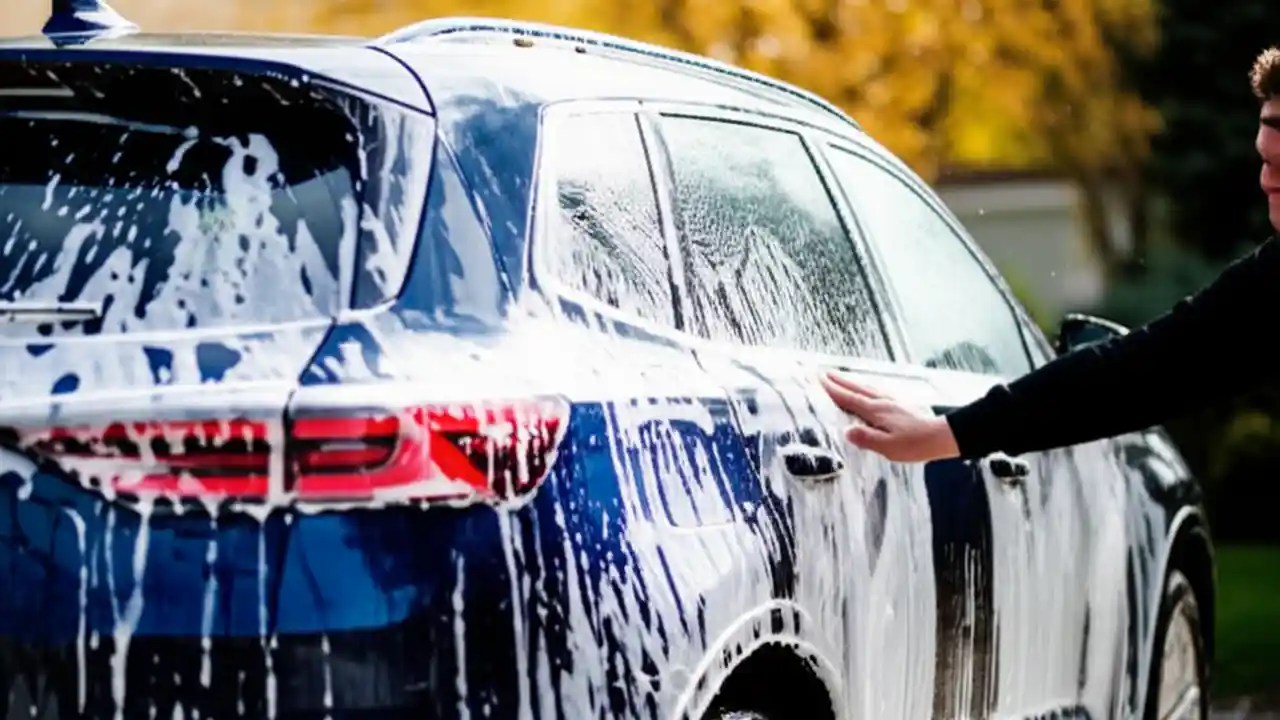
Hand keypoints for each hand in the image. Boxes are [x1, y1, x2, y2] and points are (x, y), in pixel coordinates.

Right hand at [819, 371, 959, 462]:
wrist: (942, 436)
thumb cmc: (916, 444)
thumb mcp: (888, 447)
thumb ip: (866, 438)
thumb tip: (846, 431)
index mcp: (877, 411)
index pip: (850, 399)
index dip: (833, 390)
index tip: (820, 381)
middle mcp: (883, 402)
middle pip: (857, 389)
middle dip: (840, 381)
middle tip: (825, 373)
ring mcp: (893, 401)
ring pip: (868, 388)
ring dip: (852, 383)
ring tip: (842, 378)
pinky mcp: (902, 404)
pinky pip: (878, 391)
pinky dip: (867, 387)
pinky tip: (870, 390)